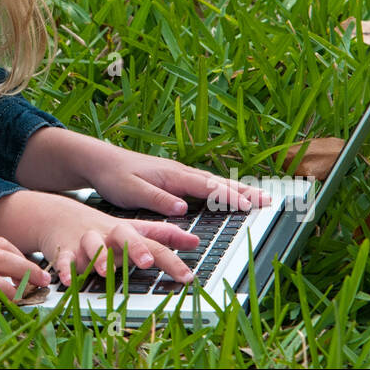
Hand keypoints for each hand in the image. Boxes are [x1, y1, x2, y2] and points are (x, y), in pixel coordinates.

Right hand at [32, 197, 200, 287]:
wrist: (58, 215)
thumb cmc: (103, 229)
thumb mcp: (133, 230)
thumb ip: (162, 236)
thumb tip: (195, 242)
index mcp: (128, 233)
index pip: (154, 245)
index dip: (171, 260)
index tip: (188, 277)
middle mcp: (109, 235)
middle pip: (124, 236)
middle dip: (135, 248)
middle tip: (146, 261)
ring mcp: (86, 241)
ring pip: (92, 244)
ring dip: (98, 256)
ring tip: (103, 270)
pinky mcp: (64, 250)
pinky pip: (63, 259)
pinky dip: (64, 268)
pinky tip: (67, 280)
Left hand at [84, 144, 271, 216]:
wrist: (100, 161)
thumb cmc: (115, 177)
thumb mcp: (131, 192)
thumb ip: (157, 199)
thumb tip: (183, 207)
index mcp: (173, 175)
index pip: (207, 187)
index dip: (229, 197)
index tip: (249, 206)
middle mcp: (180, 172)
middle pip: (218, 182)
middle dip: (244, 191)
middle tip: (269, 201)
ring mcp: (179, 174)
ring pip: (214, 181)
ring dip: (238, 189)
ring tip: (260, 198)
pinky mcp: (175, 178)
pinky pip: (205, 184)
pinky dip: (223, 189)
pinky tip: (231, 195)